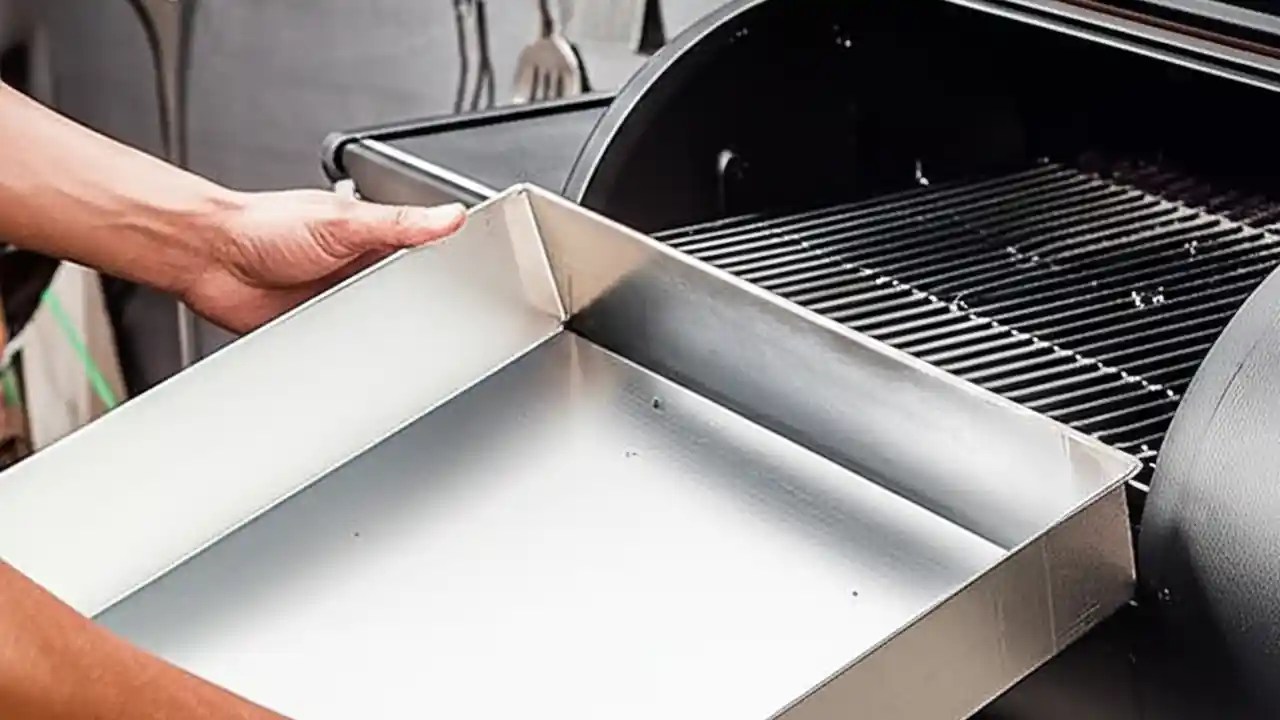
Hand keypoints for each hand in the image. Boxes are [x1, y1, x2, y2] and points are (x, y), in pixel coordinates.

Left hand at [183, 190, 464, 332]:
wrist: (210, 259)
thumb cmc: (263, 225)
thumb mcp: (342, 222)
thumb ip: (399, 223)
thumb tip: (451, 215)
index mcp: (372, 238)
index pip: (424, 255)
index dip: (449, 268)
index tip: (478, 279)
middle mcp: (357, 270)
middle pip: (406, 297)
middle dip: (419, 310)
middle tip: (433, 320)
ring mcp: (338, 302)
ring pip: (378, 327)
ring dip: (382, 334)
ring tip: (389, 337)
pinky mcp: (317, 330)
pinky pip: (344, 349)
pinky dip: (350, 355)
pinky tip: (356, 356)